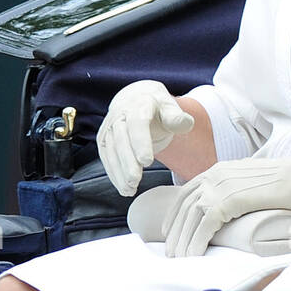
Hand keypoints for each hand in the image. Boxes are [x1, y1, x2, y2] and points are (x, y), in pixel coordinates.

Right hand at [97, 80, 194, 196]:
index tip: (147, 161)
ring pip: (111, 151)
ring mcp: (109, 127)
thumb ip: (177, 118)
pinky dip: (113, 174)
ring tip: (130, 189)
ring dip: (119, 172)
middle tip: (135, 181)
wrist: (138, 101)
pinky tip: (123, 187)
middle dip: (128, 162)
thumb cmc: (158, 109)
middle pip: (122, 139)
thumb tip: (186, 123)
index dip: (141, 142)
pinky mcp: (104, 139)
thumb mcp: (170, 109)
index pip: (138, 123)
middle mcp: (120, 114)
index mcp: (140, 104)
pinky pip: (106, 158)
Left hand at [161, 150, 290, 257]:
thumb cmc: (288, 182)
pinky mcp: (229, 200)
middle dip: (176, 232)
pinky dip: (196, 243)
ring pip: (191, 218)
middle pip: (185, 206)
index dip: (176, 213)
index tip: (171, 230)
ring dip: (183, 241)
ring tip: (181, 259)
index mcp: (221, 169)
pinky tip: (194, 256)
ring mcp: (221, 186)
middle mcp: (216, 174)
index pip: (187, 191)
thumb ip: (238, 190)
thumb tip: (231, 209)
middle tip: (172, 252)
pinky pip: (204, 226)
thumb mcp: (253, 182)